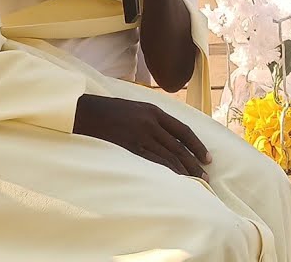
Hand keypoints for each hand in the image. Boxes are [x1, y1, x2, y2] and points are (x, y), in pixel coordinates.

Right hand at [73, 94, 210, 178]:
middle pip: (179, 147)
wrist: (83, 112)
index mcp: (153, 111)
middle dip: (195, 162)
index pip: (183, 131)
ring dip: (186, 171)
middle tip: (206, 176)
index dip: (197, 145)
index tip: (207, 157)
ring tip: (197, 182)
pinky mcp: (129, 148)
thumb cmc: (106, 111)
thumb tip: (165, 135)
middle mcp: (150, 123)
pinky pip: (154, 163)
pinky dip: (168, 173)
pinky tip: (176, 181)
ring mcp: (140, 136)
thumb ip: (150, 118)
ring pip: (170, 157)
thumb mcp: (133, 108)